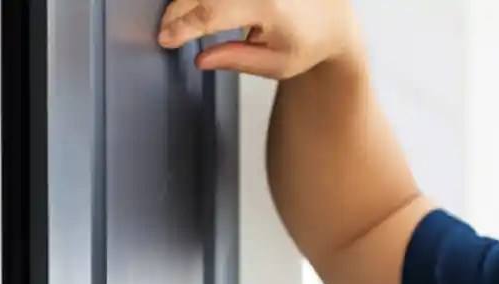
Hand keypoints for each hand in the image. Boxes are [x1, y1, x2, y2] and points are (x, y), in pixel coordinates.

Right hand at [157, 0, 361, 78]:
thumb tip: (200, 60)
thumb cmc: (308, 42)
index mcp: (268, 6)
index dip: (183, 27)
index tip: (166, 39)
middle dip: (178, 12)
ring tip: (177, 22)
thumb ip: (236, 60)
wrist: (332, 18)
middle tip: (166, 33)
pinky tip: (192, 7)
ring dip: (186, 1)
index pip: (212, 13)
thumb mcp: (276, 63)